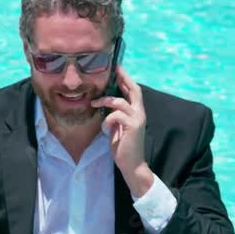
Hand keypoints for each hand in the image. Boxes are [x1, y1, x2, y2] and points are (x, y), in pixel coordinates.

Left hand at [92, 66, 153, 196]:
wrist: (132, 164)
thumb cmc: (123, 147)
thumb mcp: (118, 128)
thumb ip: (116, 116)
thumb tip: (107, 106)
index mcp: (137, 112)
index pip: (133, 91)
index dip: (126, 79)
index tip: (117, 68)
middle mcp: (140, 113)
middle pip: (134, 90)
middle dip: (123, 78)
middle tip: (114, 69)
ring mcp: (137, 119)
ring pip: (121, 102)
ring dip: (106, 101)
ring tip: (94, 103)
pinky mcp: (132, 126)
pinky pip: (116, 115)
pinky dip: (107, 119)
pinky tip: (106, 129)